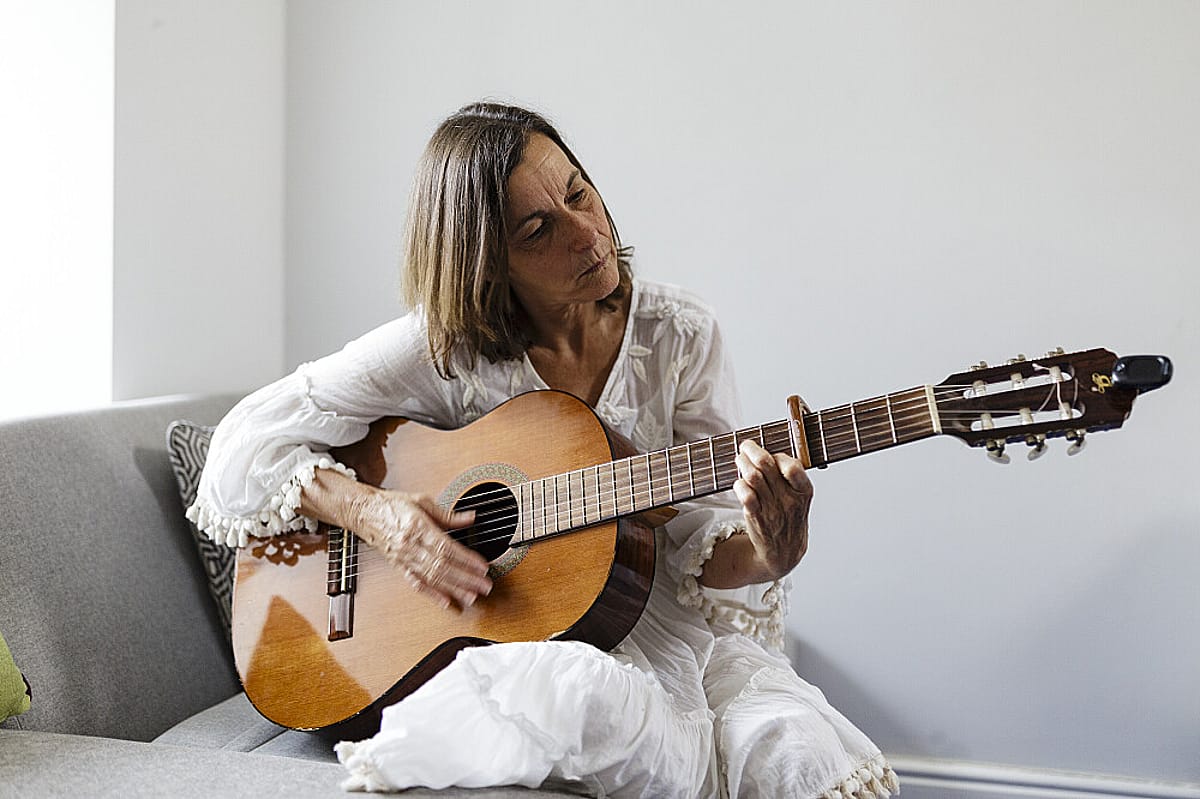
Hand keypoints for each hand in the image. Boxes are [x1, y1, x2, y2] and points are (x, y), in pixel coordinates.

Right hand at [352, 489, 492, 610]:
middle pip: (441, 567)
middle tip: (484, 586)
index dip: (466, 559)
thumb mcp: (422, 501)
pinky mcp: (399, 567)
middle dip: (466, 578)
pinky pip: (416, 583)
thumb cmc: (392, 505)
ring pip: (432, 578)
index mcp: (417, 527)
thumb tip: (470, 518)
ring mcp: (403, 559)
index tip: (482, 566)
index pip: (446, 548)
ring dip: (454, 589)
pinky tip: (446, 601)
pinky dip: (431, 594)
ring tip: (472, 596)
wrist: (364, 513)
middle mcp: (409, 546)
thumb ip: (448, 514)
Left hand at [732, 439, 812, 580]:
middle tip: (745, 446)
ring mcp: (772, 508)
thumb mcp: (800, 498)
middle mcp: (788, 499)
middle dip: (752, 450)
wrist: (784, 553)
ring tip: (739, 459)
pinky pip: (745, 495)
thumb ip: (789, 477)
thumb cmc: (790, 519)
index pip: (793, 466)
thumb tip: (768, 452)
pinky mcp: (756, 517)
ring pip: (753, 476)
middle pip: (766, 465)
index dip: (779, 456)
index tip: (770, 453)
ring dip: (742, 463)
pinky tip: (739, 483)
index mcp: (803, 491)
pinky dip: (739, 484)